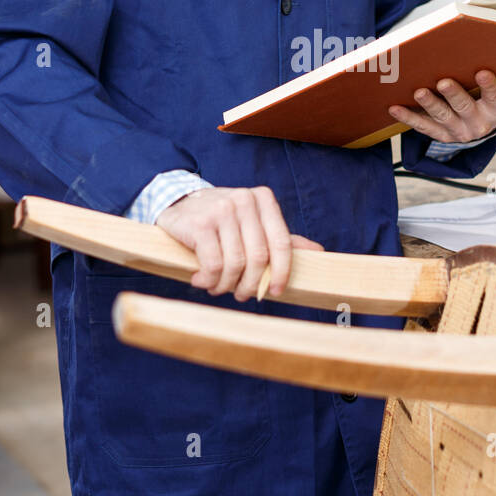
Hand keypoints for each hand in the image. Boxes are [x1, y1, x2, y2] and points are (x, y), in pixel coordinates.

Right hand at [156, 186, 323, 301]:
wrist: (178, 204)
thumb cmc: (221, 220)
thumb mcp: (252, 223)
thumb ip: (281, 237)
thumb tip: (317, 252)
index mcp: (263, 200)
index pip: (281, 242)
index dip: (281, 272)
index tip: (275, 292)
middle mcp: (244, 200)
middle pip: (259, 257)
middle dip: (250, 284)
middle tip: (241, 295)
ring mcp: (222, 210)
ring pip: (235, 264)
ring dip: (226, 285)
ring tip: (218, 288)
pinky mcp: (200, 224)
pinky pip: (213, 264)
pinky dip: (209, 280)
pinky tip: (201, 280)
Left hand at [387, 68, 495, 145]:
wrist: (483, 126)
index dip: (489, 87)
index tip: (482, 72)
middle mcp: (478, 125)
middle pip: (464, 109)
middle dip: (454, 96)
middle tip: (443, 82)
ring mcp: (457, 132)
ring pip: (442, 118)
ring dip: (429, 105)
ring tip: (420, 91)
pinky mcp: (439, 135)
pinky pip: (422, 127)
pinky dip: (407, 118)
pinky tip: (393, 108)